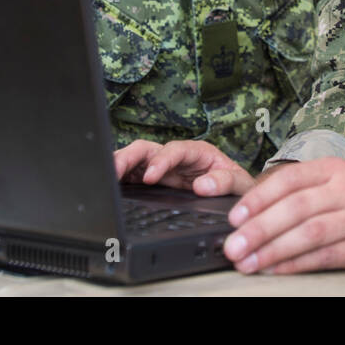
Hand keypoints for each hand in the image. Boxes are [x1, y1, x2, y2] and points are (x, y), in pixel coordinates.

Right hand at [113, 139, 255, 195]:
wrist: (237, 196)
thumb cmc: (236, 186)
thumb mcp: (239, 183)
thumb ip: (225, 182)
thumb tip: (203, 185)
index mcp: (197, 152)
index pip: (174, 150)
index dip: (161, 161)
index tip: (151, 177)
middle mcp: (176, 157)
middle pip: (147, 149)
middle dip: (128, 156)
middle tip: (114, 171)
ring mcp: (163, 168)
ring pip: (135, 160)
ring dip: (119, 165)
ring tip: (105, 176)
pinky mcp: (154, 181)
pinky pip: (133, 176)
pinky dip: (120, 179)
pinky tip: (110, 186)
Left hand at [223, 157, 344, 273]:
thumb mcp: (332, 179)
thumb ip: (297, 189)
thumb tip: (249, 211)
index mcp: (332, 170)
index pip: (289, 180)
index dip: (259, 198)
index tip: (234, 217)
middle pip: (297, 208)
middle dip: (260, 229)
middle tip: (234, 245)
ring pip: (310, 234)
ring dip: (274, 250)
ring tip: (249, 262)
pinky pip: (326, 256)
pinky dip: (298, 264)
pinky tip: (277, 270)